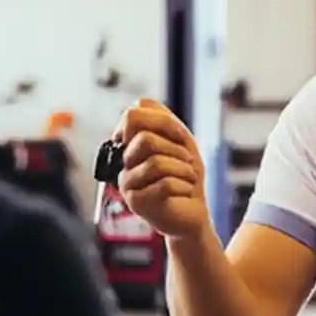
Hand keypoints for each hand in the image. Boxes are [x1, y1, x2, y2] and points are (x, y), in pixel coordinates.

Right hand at [111, 98, 211, 240]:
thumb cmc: (186, 177)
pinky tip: (184, 192)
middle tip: (186, 164)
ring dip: (183, 170)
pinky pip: (163, 184)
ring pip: (156, 163)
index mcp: (130, 145)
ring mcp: (127, 184)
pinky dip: (183, 186)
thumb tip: (138, 101)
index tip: (180, 136)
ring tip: (187, 179)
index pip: (131, 116)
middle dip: (176, 150)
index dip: (162, 122)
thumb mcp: (181, 142)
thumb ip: (162, 119)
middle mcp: (123, 163)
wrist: (192, 214)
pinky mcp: (136, 203)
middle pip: (145, 140)